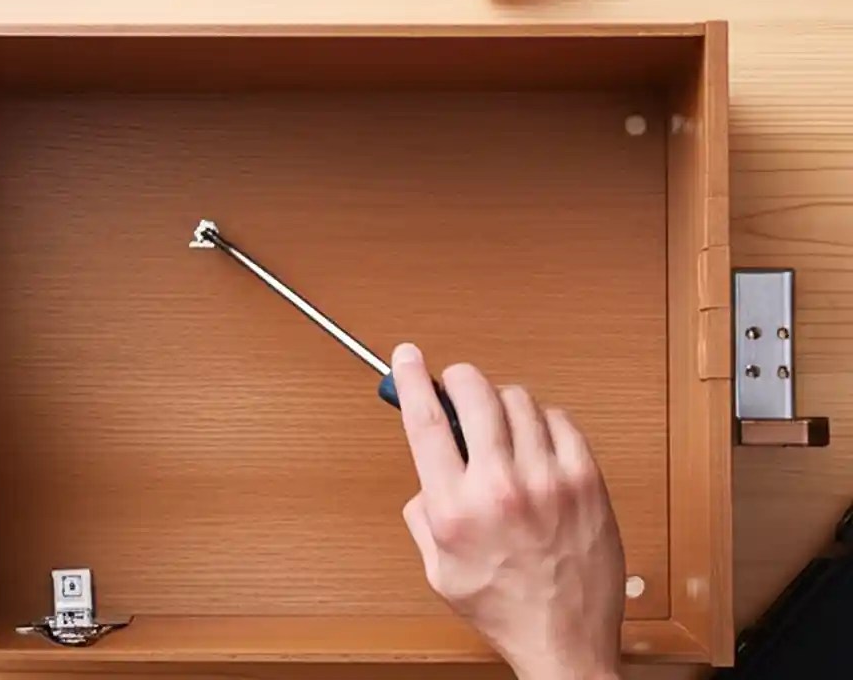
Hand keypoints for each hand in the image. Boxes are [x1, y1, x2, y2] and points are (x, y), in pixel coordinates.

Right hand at [393, 344, 624, 679]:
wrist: (565, 638)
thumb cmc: (504, 608)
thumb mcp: (438, 569)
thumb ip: (423, 514)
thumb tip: (428, 471)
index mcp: (455, 509)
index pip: (426, 423)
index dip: (413, 379)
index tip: (407, 357)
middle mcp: (500, 488)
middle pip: (475, 395)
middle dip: (459, 378)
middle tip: (456, 383)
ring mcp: (548, 480)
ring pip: (519, 401)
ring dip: (501, 402)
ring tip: (499, 426)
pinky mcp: (587, 481)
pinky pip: (560, 421)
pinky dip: (543, 421)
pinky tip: (536, 441)